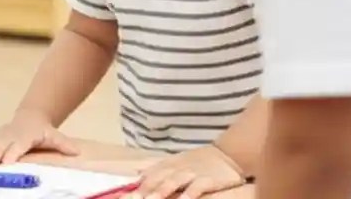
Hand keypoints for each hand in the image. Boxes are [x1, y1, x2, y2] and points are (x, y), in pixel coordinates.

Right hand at [0, 109, 79, 166]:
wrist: (30, 117)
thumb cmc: (42, 131)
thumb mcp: (54, 135)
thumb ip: (64, 144)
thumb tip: (76, 152)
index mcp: (25, 136)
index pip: (18, 145)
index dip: (12, 153)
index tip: (7, 161)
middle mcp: (11, 135)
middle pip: (1, 145)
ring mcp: (0, 135)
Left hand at [128, 145, 246, 198]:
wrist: (227, 155)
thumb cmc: (198, 162)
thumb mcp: (175, 162)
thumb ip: (157, 170)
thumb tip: (136, 173)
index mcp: (168, 165)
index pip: (148, 176)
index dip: (136, 187)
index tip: (123, 196)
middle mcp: (177, 169)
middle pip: (157, 180)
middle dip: (144, 191)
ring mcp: (192, 173)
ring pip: (173, 182)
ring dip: (161, 191)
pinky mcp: (207, 179)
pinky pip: (196, 188)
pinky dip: (189, 195)